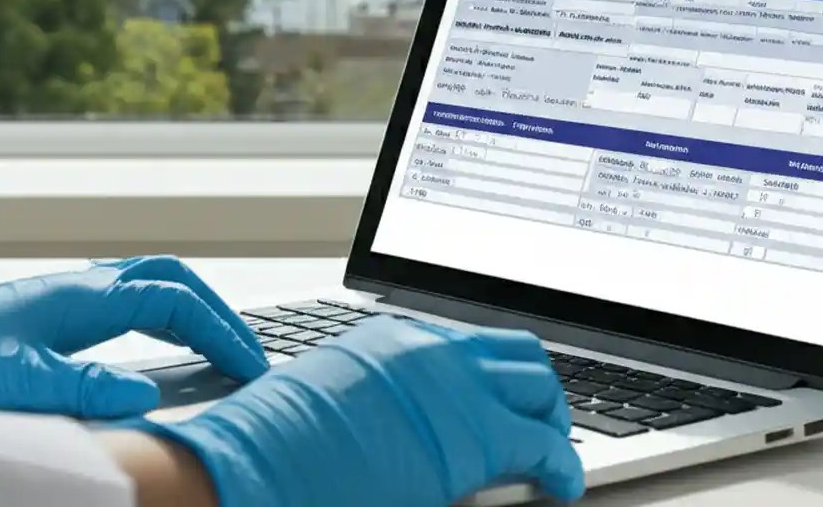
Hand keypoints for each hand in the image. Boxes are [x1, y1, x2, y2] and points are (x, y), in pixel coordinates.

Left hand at [0, 255, 267, 417]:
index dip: (220, 331)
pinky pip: (127, 300)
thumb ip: (84, 388)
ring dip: (191, 308)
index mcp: (80, 299)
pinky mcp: (51, 311)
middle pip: (172, 279)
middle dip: (217, 309)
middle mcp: (79, 288)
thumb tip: (148, 395)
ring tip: (217, 346)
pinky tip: (160, 346)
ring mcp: (66, 295)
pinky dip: (162, 315)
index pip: (174, 302)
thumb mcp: (14, 383)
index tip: (249, 364)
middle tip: (245, 350)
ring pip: (150, 283)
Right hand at [133, 315, 584, 506]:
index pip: (468, 342)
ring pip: (540, 383)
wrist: (259, 466)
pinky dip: (563, 464)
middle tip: (543, 421)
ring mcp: (456, 384)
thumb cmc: (277, 447)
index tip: (507, 396)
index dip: (497, 373)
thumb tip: (406, 425)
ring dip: (553, 416)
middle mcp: (430, 348)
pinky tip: (561, 484)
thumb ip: (381, 399)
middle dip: (538, 387)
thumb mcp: (332, 398)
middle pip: (516, 351)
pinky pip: (545, 443)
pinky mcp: (476, 432)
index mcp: (392, 337)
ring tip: (554, 451)